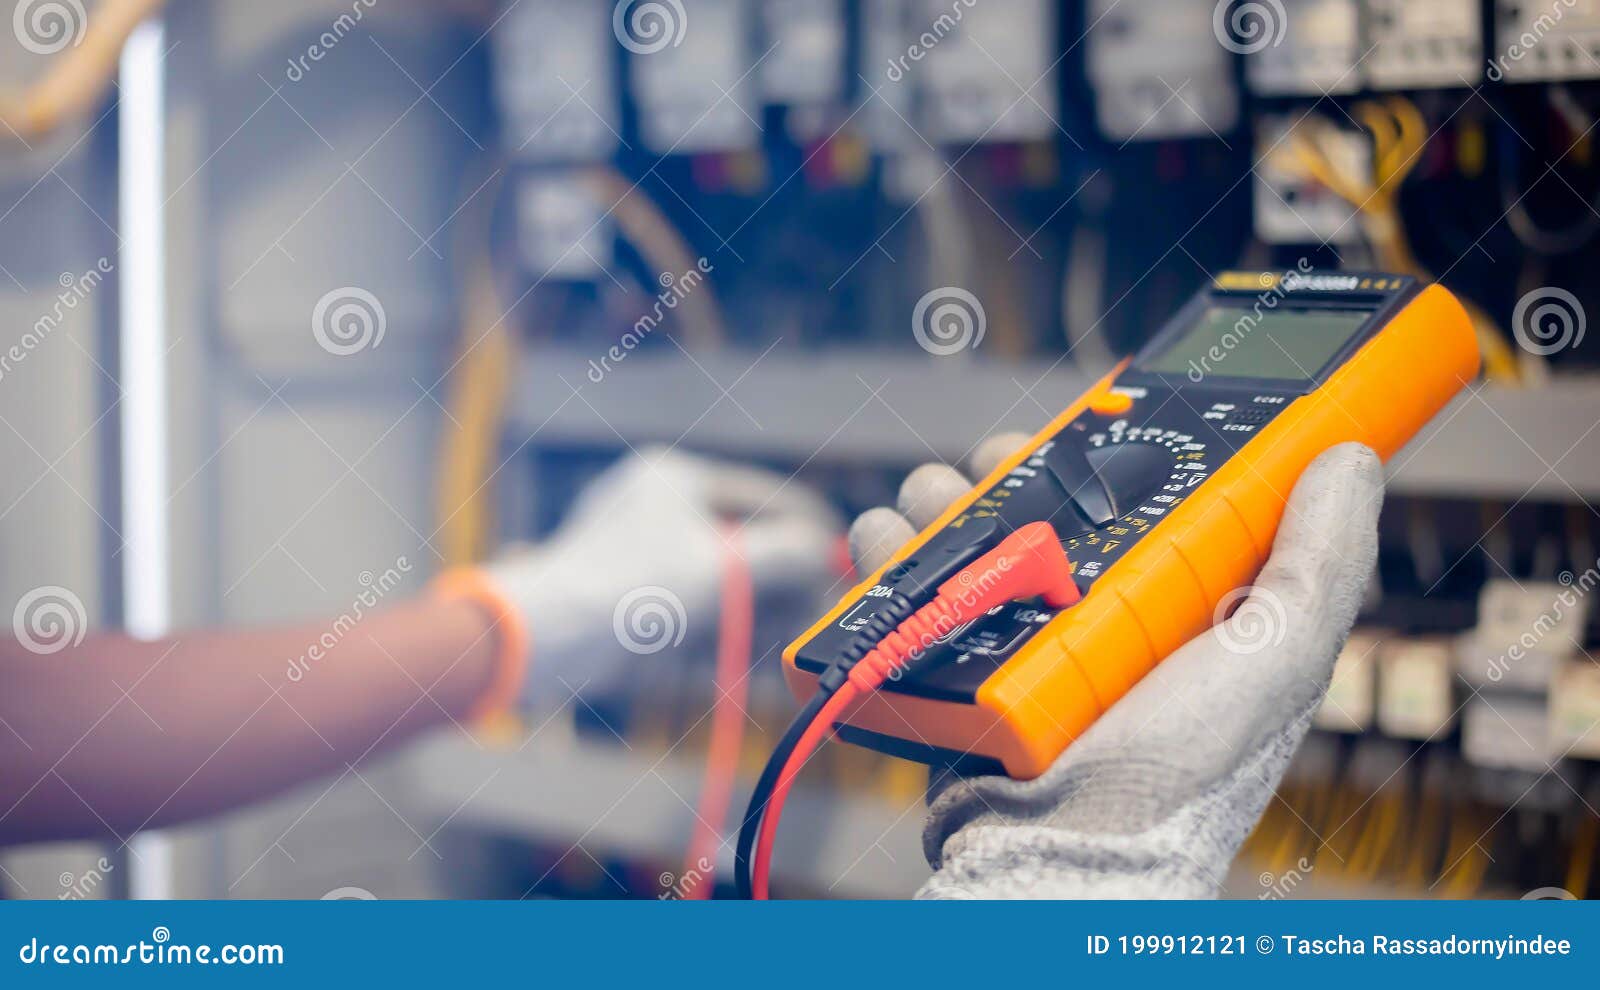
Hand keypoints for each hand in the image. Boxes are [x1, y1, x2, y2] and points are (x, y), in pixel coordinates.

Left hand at [485, 447, 840, 706]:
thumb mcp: (723, 567)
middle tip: (821, 615)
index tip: (843, 562)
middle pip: (741, 547)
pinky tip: (756, 674)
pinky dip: (722, 644)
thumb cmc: (633, 588)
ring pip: (717, 590)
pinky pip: (688, 620)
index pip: (762, 496)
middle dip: (783, 588)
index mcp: (673, 479)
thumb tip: (824, 548)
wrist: (546, 640)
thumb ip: (783, 555)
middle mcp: (654, 512)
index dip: (807, 529)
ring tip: (794, 650)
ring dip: (758, 622)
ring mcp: (637, 561)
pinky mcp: (625, 608)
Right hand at [849, 439, 1383, 898]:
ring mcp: (1014, 646)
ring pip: (962, 536)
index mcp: (1170, 607)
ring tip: (929, 503)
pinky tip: (887, 546)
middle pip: (1036, 504)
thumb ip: (1321, 559)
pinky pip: (909, 593)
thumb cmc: (1181, 771)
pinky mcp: (951, 671)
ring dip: (936, 501)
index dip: (1113, 446)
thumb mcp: (1279, 657)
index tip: (1091, 419)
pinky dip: (886, 557)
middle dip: (1007, 466)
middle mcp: (1089, 620)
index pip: (1138, 496)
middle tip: (995, 461)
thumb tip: (1350, 458)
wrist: (1070, 852)